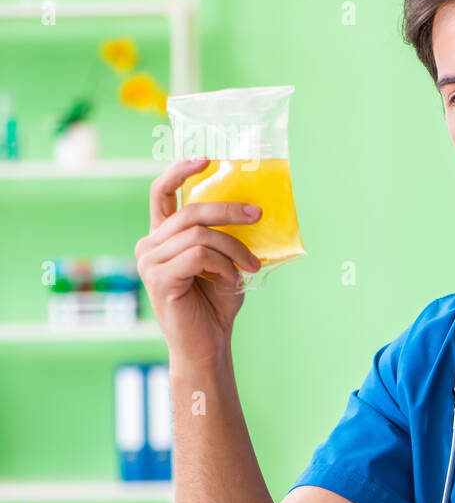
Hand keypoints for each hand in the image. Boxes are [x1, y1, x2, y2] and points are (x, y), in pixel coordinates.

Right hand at [135, 157, 262, 367]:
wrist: (208, 344)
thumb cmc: (216, 302)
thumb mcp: (227, 261)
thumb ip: (228, 236)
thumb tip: (256, 207)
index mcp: (163, 236)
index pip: (162, 193)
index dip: (180, 170)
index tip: (206, 158)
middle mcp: (149, 245)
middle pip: (190, 211)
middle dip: (229, 210)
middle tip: (258, 214)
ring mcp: (150, 262)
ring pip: (199, 235)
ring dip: (233, 248)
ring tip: (250, 266)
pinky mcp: (158, 279)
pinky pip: (198, 256)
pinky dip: (223, 265)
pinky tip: (232, 280)